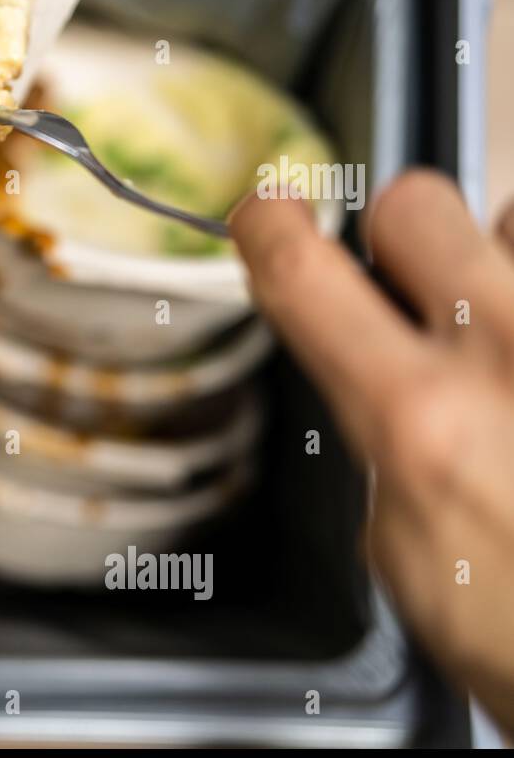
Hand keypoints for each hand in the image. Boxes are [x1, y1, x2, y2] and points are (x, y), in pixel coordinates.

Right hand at [231, 170, 513, 736]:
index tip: (268, 220)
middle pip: (417, 202)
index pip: (304, 275)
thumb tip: (378, 381)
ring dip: (501, 265)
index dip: (269, 232)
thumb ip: (385, 442)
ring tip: (510, 337)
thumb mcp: (405, 555)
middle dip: (397, 237)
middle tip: (412, 287)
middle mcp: (512, 353)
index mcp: (421, 422)